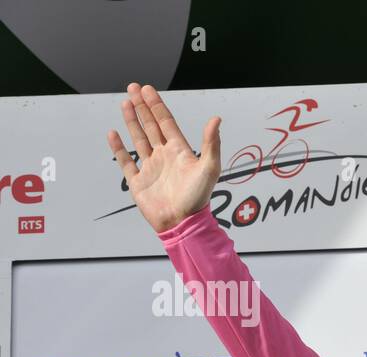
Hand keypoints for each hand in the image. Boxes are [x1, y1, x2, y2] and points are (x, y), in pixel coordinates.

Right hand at [107, 83, 221, 232]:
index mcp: (179, 152)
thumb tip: (217, 118)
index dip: (157, 106)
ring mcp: (150, 168)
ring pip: (139, 139)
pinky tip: (113, 133)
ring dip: (132, 121)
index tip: (148, 90)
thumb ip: (211, 144)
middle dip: (142, 107)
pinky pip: (126, 161)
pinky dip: (119, 148)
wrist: (182, 223)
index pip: (166, 123)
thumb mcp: (209, 169)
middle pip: (151, 126)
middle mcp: (164, 157)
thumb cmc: (198, 198)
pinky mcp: (138, 182)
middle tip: (133, 87)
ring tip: (125, 103)